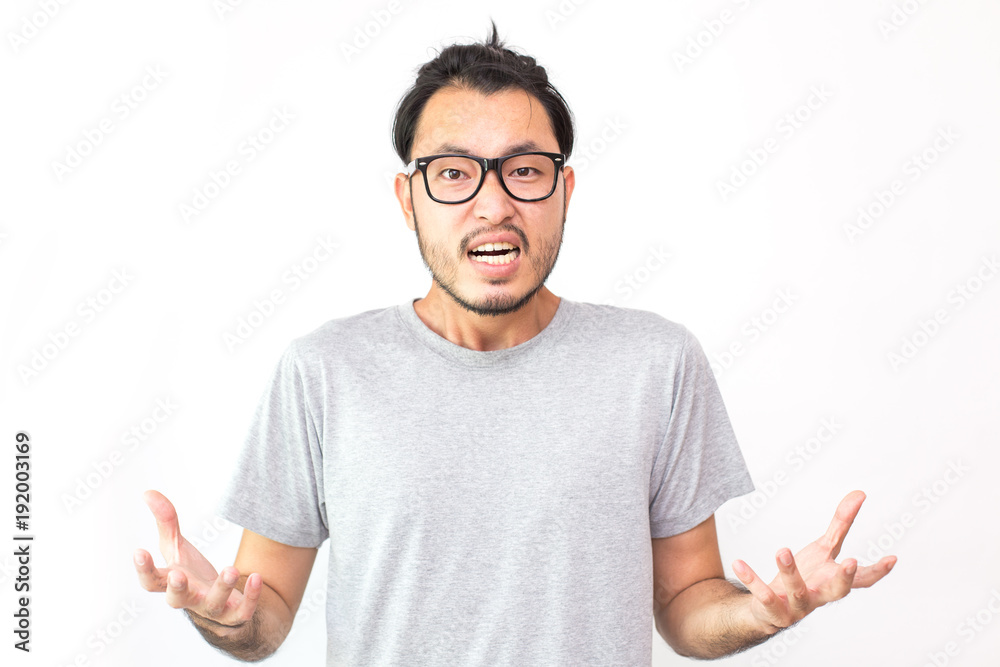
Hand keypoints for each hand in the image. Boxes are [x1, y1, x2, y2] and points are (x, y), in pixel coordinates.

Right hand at [134, 490, 261, 629]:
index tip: (139, 551)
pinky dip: (251, 596)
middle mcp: (189, 599)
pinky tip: (256, 577)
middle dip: (177, 589)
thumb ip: (165, 521)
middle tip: (178, 575)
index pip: (150, 582)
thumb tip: (147, 492)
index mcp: (171, 583)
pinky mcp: (235, 614)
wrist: (220, 601)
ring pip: (214, 604)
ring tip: (230, 568)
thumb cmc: (191, 573)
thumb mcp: (177, 546)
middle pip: (176, 600)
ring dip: (222, 587)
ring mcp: (211, 608)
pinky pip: (243, 611)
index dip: (143, 569)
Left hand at [731, 490, 896, 632]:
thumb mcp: (823, 548)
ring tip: (782, 550)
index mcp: (834, 580)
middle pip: (837, 592)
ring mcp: (798, 606)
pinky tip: (740, 562)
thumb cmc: (805, 576)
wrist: (770, 609)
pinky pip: (763, 596)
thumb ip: (841, 524)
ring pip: (798, 591)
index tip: (892, 558)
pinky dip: (752, 580)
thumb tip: (860, 493)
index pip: (862, 580)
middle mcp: (820, 595)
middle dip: (844, 579)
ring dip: (791, 571)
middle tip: (848, 561)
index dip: (878, 571)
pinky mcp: (773, 611)